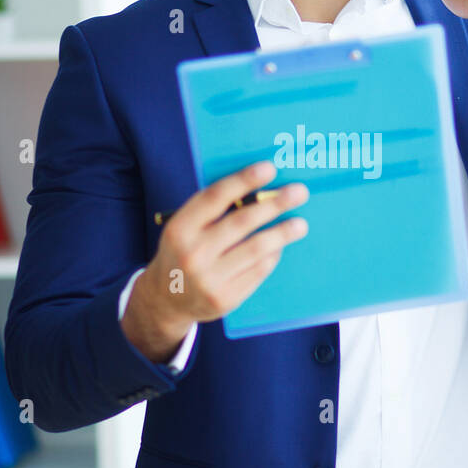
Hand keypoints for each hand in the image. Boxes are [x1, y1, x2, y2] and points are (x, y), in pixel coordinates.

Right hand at [122, 161, 308, 360]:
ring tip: (300, 224)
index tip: (269, 168)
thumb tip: (260, 191)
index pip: (215, 197)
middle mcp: (193, 253)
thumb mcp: (185, 228)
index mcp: (180, 228)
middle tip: (299, 192)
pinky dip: (272, 256)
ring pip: (256, 249)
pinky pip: (258, 271)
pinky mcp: (226, 298)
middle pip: (242, 222)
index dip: (244, 180)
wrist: (167, 299)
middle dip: (274, 205)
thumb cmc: (183, 251)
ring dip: (282, 233)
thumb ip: (213, 211)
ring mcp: (209, 278)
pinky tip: (279, 246)